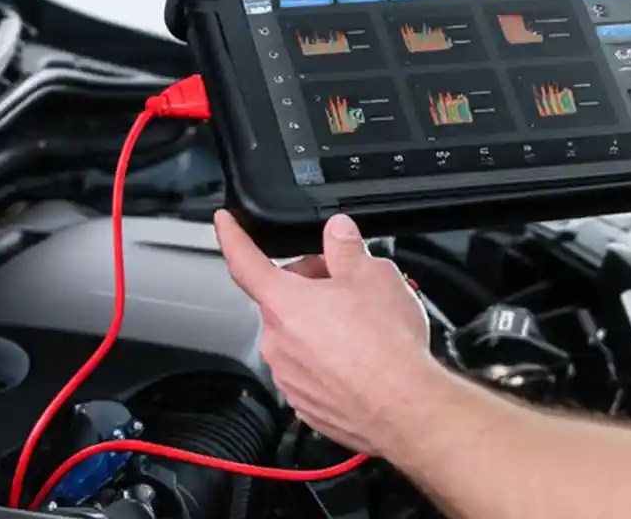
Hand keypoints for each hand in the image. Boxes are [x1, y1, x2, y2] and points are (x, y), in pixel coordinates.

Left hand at [213, 210, 433, 454]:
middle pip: (284, 300)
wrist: (404, 406)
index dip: (232, 237)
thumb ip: (347, 248)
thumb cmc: (387, 346)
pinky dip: (331, 361)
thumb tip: (338, 231)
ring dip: (322, 327)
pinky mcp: (306, 404)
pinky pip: (311, 370)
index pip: (244, 261)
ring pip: (298, 337)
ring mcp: (289, 377)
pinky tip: (362, 359)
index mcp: (285, 303)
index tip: (225, 224)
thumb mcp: (374, 275)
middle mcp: (278, 342)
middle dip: (311, 287)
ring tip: (364, 329)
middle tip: (349, 286)